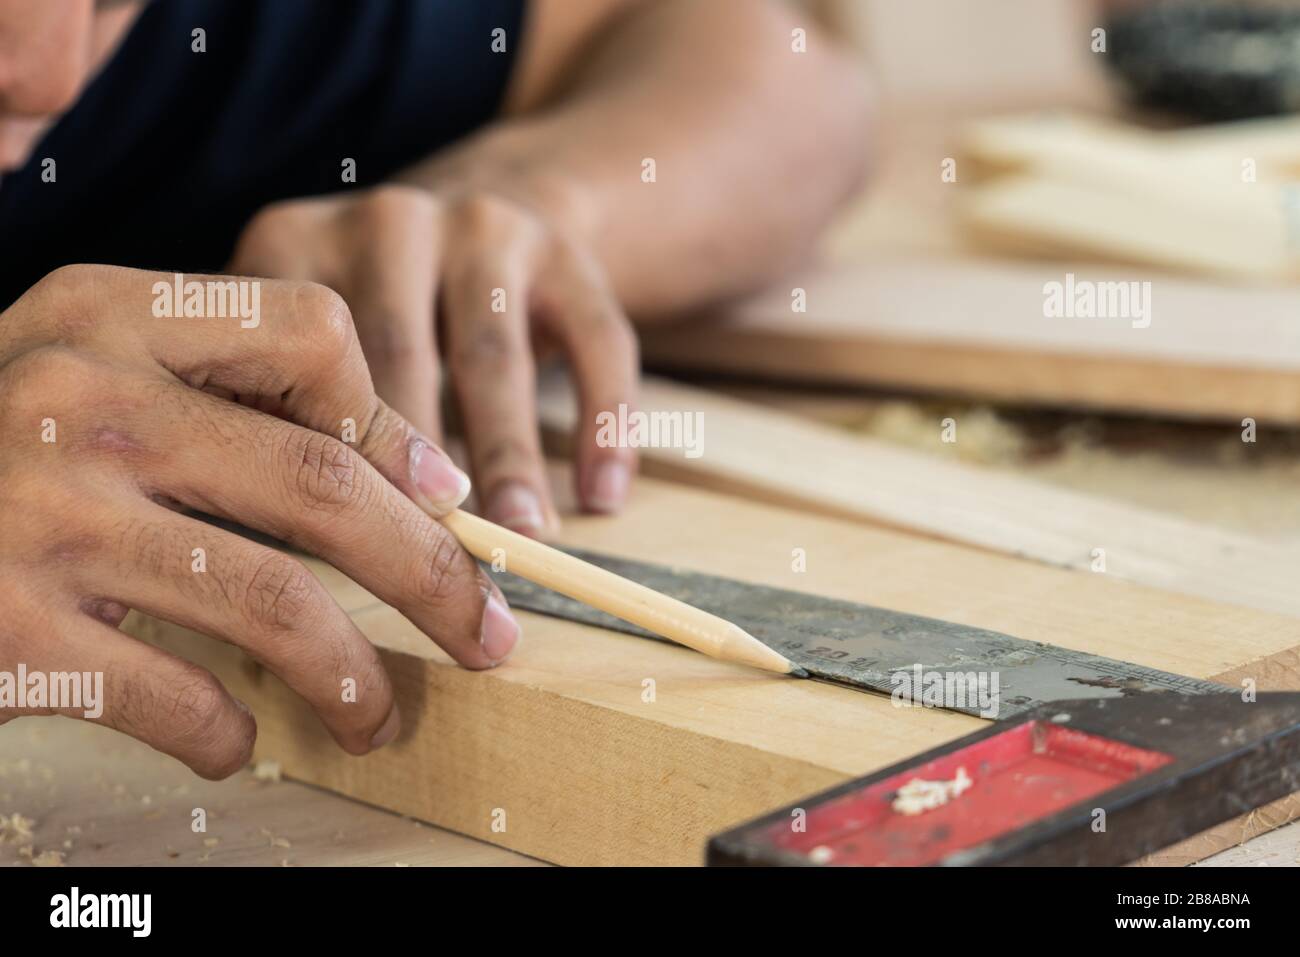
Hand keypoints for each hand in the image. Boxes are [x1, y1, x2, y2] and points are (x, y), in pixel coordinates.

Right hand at [0, 265, 519, 777]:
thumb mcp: (86, 371)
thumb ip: (227, 394)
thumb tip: (417, 480)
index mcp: (107, 313)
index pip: (312, 330)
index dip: (394, 423)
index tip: (437, 497)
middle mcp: (77, 400)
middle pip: (326, 487)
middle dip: (434, 575)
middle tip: (488, 630)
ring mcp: (38, 517)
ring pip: (276, 604)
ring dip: (356, 675)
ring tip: (383, 712)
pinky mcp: (8, 631)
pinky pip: (177, 697)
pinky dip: (230, 731)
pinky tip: (240, 737)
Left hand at [229, 183, 638, 538]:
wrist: (483, 210)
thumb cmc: (367, 316)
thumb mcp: (293, 333)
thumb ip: (263, 403)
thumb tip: (254, 542)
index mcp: (297, 245)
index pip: (299, 362)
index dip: (320, 457)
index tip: (335, 546)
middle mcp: (389, 221)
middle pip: (400, 357)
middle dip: (417, 471)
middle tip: (431, 566)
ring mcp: (483, 227)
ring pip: (494, 355)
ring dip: (509, 455)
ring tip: (523, 539)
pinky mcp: (566, 252)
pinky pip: (597, 341)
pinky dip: (604, 422)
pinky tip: (604, 497)